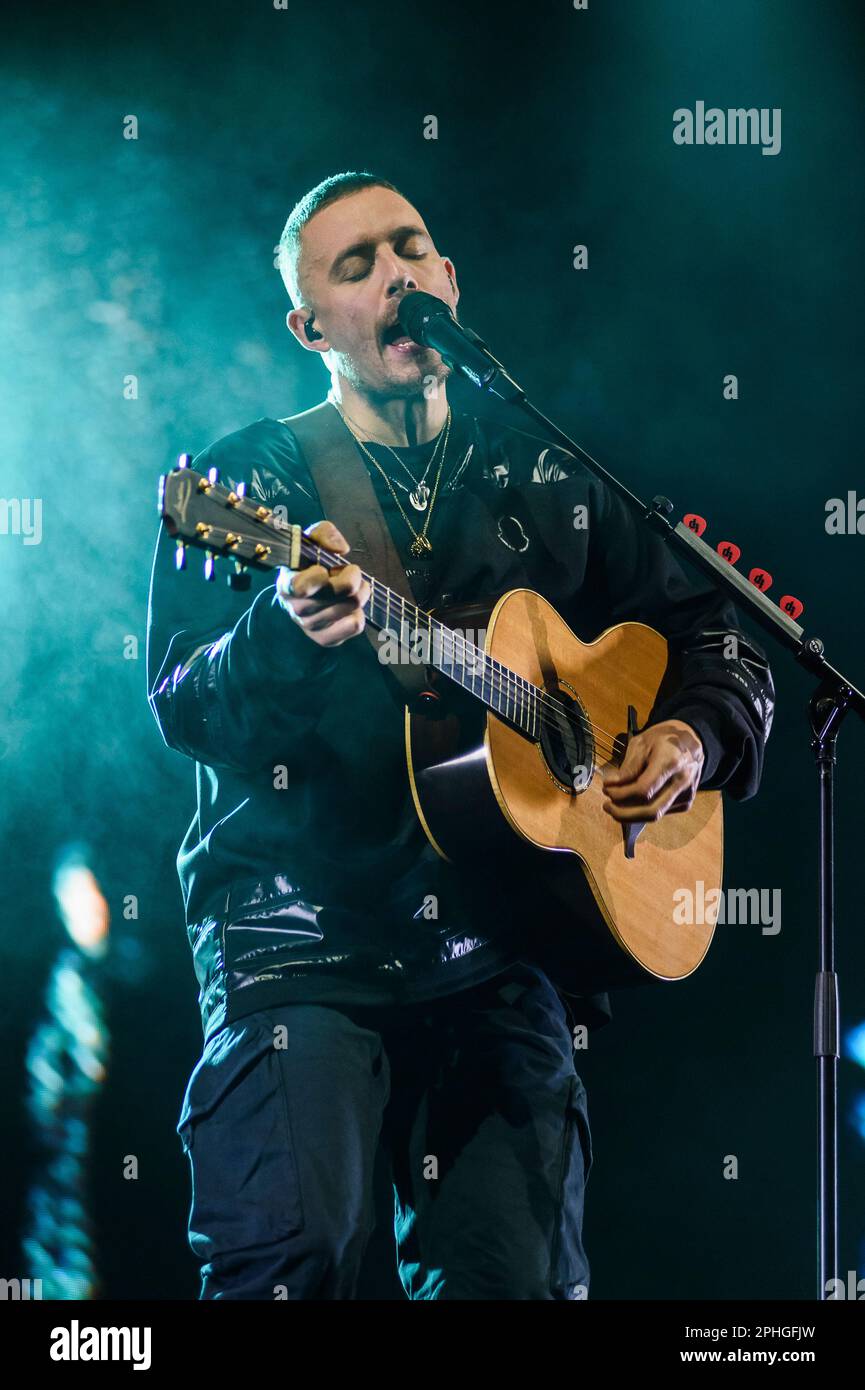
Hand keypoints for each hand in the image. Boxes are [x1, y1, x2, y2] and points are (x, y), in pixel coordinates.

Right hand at [275, 521, 370, 646]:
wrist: (301, 591)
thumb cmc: (307, 563)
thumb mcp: (311, 540)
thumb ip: (324, 533)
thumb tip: (341, 549)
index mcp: (287, 584)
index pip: (301, 587)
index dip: (319, 576)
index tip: (323, 569)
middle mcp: (296, 609)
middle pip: (341, 594)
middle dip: (354, 577)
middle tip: (350, 572)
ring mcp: (311, 626)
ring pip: (352, 607)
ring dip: (360, 592)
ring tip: (350, 588)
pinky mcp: (326, 639)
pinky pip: (355, 625)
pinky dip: (358, 612)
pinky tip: (348, 606)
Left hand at [600, 719, 704, 822]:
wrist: (690, 740)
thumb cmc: (663, 739)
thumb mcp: (642, 744)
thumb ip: (628, 766)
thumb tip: (612, 785)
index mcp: (670, 762)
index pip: (643, 790)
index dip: (621, 794)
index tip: (606, 789)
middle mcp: (682, 781)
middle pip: (651, 810)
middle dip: (624, 813)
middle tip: (607, 806)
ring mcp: (686, 793)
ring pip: (655, 815)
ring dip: (631, 816)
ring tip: (615, 807)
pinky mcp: (686, 801)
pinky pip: (661, 812)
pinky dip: (643, 811)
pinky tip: (633, 802)